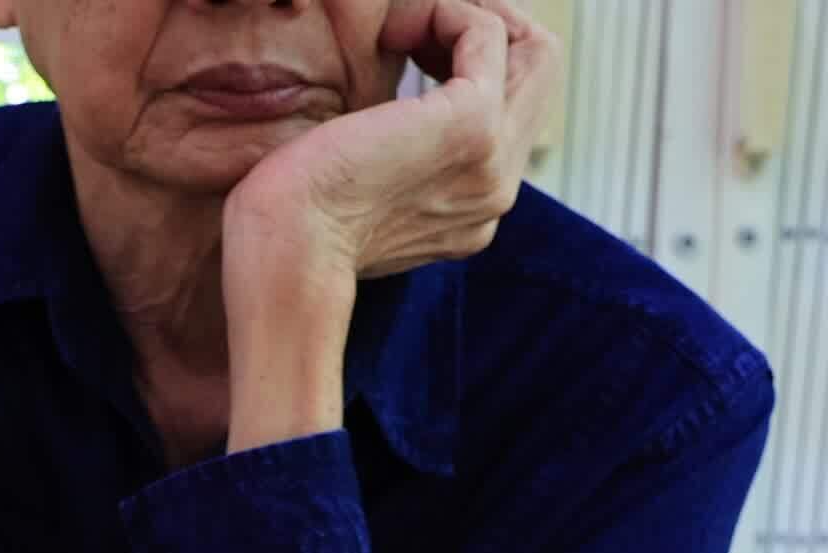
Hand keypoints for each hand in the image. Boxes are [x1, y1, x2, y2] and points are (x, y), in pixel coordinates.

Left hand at [224, 0, 563, 287]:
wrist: (287, 252)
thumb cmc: (294, 223)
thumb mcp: (359, 191)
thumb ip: (395, 158)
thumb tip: (393, 109)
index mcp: (472, 210)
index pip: (514, 112)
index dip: (470, 64)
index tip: (410, 47)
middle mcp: (496, 191)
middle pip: (539, 73)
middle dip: (484, 27)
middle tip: (417, 23)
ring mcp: (494, 160)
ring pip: (530, 48)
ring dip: (461, 17)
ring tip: (397, 31)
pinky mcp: (474, 124)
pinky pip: (486, 33)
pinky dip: (440, 12)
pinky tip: (391, 33)